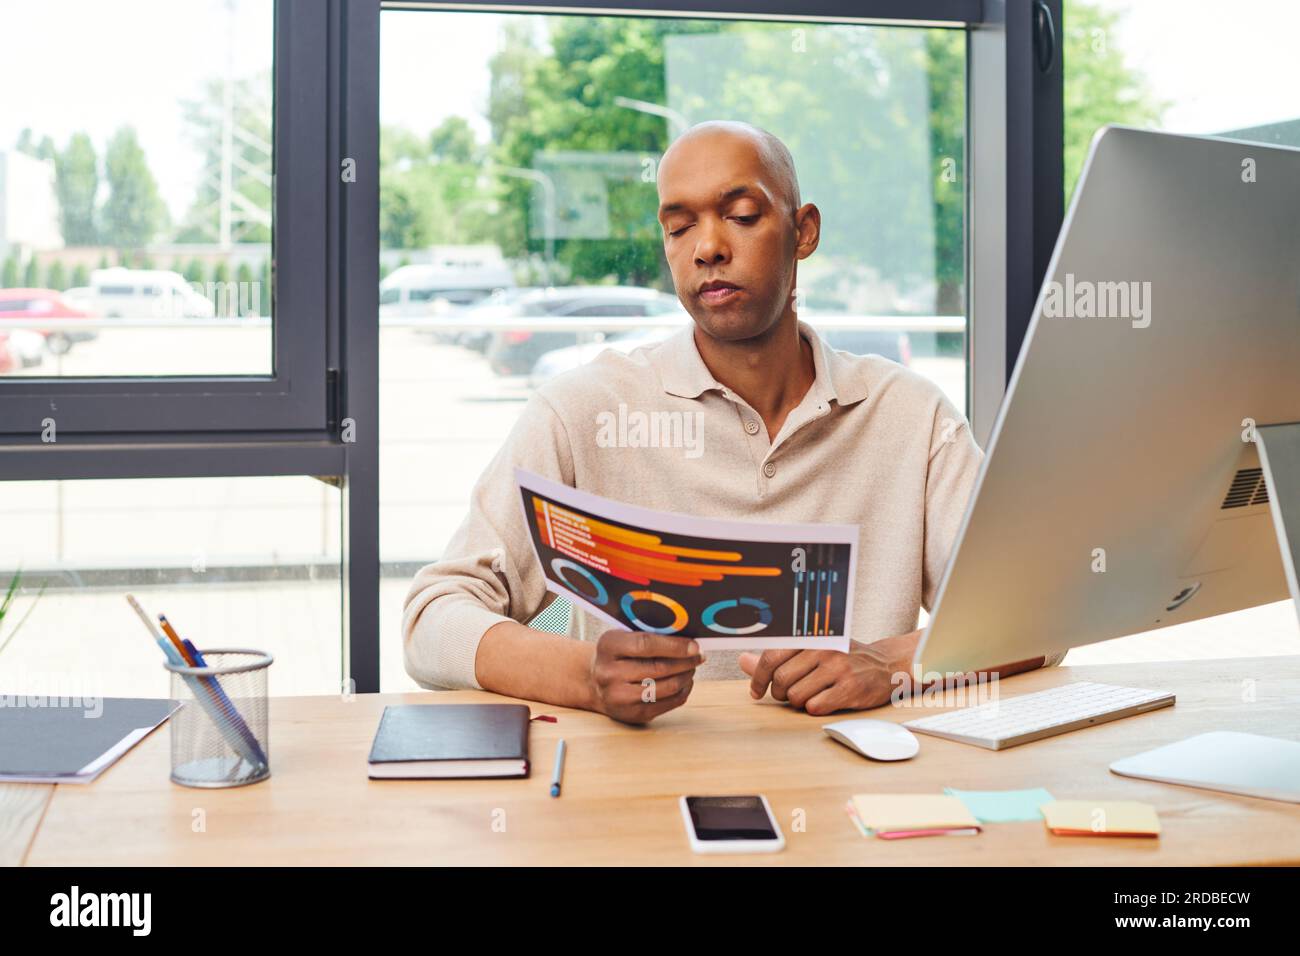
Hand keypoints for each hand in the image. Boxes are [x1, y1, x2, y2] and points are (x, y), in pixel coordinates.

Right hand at [587, 629, 705, 724]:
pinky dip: (682, 691)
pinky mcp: (632, 715)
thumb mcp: (624, 636)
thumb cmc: (618, 654)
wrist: (594, 682)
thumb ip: (649, 634)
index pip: (646, 644)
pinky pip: (668, 703)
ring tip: (692, 667)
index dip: (675, 646)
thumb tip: (687, 639)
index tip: (695, 646)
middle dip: (686, 661)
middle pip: (659, 668)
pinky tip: (685, 681)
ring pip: (667, 687)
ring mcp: (619, 698)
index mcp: (608, 646)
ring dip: (686, 676)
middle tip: (699, 656)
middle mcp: (609, 674)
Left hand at [739, 631, 921, 715]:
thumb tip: (742, 660)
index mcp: (810, 637)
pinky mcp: (850, 687)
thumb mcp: (811, 651)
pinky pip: (815, 707)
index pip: (771, 656)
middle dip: (780, 694)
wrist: (887, 665)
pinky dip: (816, 708)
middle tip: (790, 694)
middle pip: (780, 681)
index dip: (758, 678)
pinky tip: (827, 700)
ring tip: (813, 695)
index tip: (755, 692)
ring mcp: (838, 667)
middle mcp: (823, 648)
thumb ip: (777, 658)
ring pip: (795, 697)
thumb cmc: (844, 658)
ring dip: (799, 702)